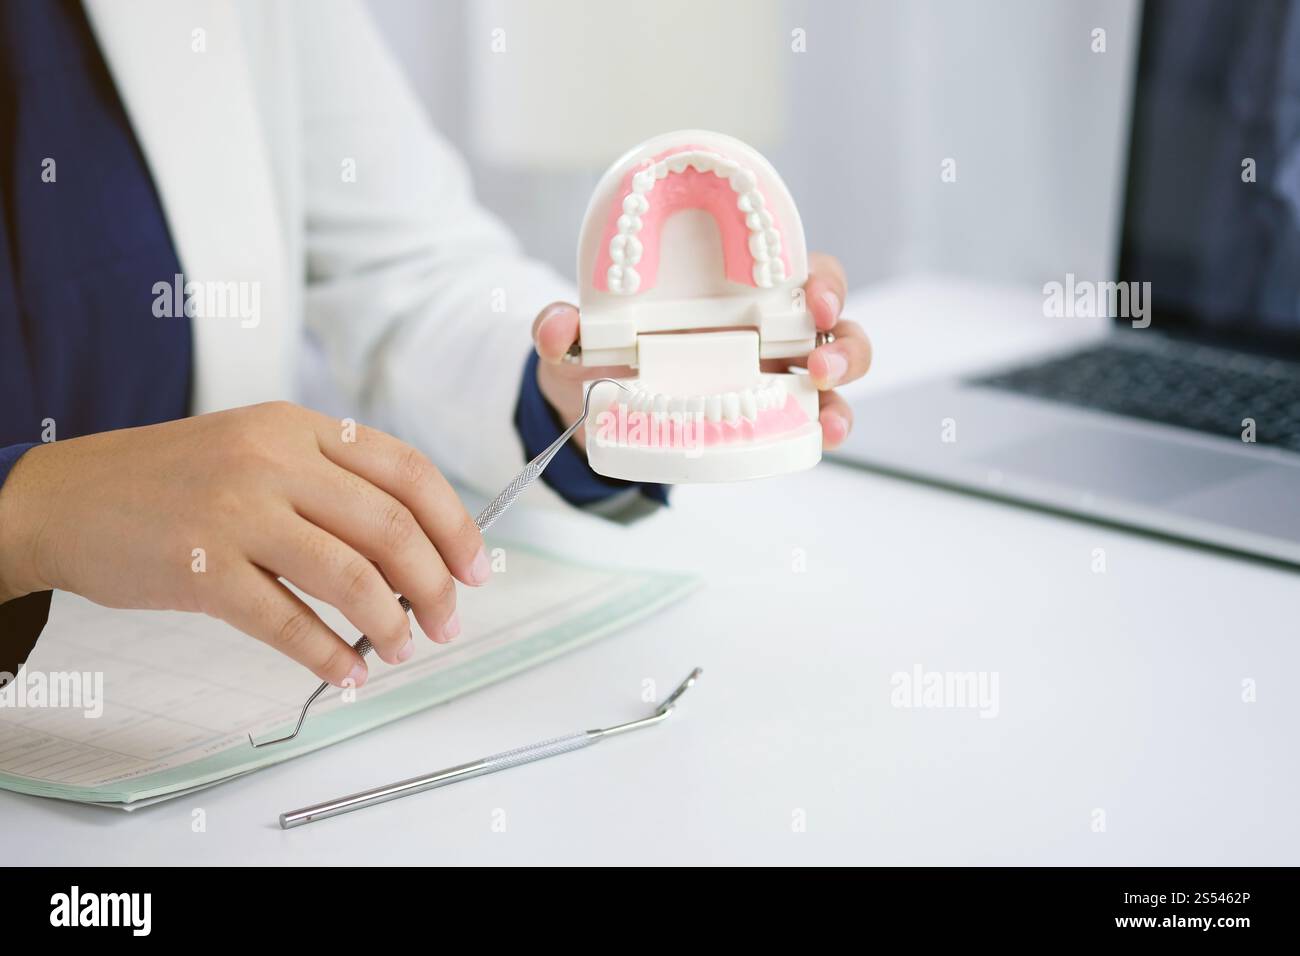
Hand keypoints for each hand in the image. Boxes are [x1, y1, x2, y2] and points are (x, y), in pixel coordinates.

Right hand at [0, 403, 489, 686]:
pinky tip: (345, 672)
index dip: (454, 523)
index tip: (475, 567)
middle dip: (434, 584)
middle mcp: (273, 460)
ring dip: (391, 622)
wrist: (66, 497)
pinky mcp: (200, 569)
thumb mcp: (257, 448)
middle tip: (448, 621)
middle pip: (390, 526)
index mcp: (298, 426)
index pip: (407, 470)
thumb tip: (414, 548)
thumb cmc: (174, 479)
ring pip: (349, 575)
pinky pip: (286, 621)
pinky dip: (327, 655)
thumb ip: (328, 481)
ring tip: (404, 648)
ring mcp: (236, 512)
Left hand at [531, 252, 870, 448]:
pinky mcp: (773, 416)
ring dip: (844, 390)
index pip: (794, 267)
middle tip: (820, 362)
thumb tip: (557, 328)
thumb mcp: (583, 341)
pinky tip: (823, 437)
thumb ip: (565, 328)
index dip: (819, 277)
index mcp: (735, 290)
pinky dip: (828, 427)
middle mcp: (768, 326)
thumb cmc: (607, 356)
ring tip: (828, 413)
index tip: (811, 294)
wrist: (600, 414)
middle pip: (834, 321)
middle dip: (844, 339)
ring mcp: (776, 373)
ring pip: (836, 369)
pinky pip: (816, 418)